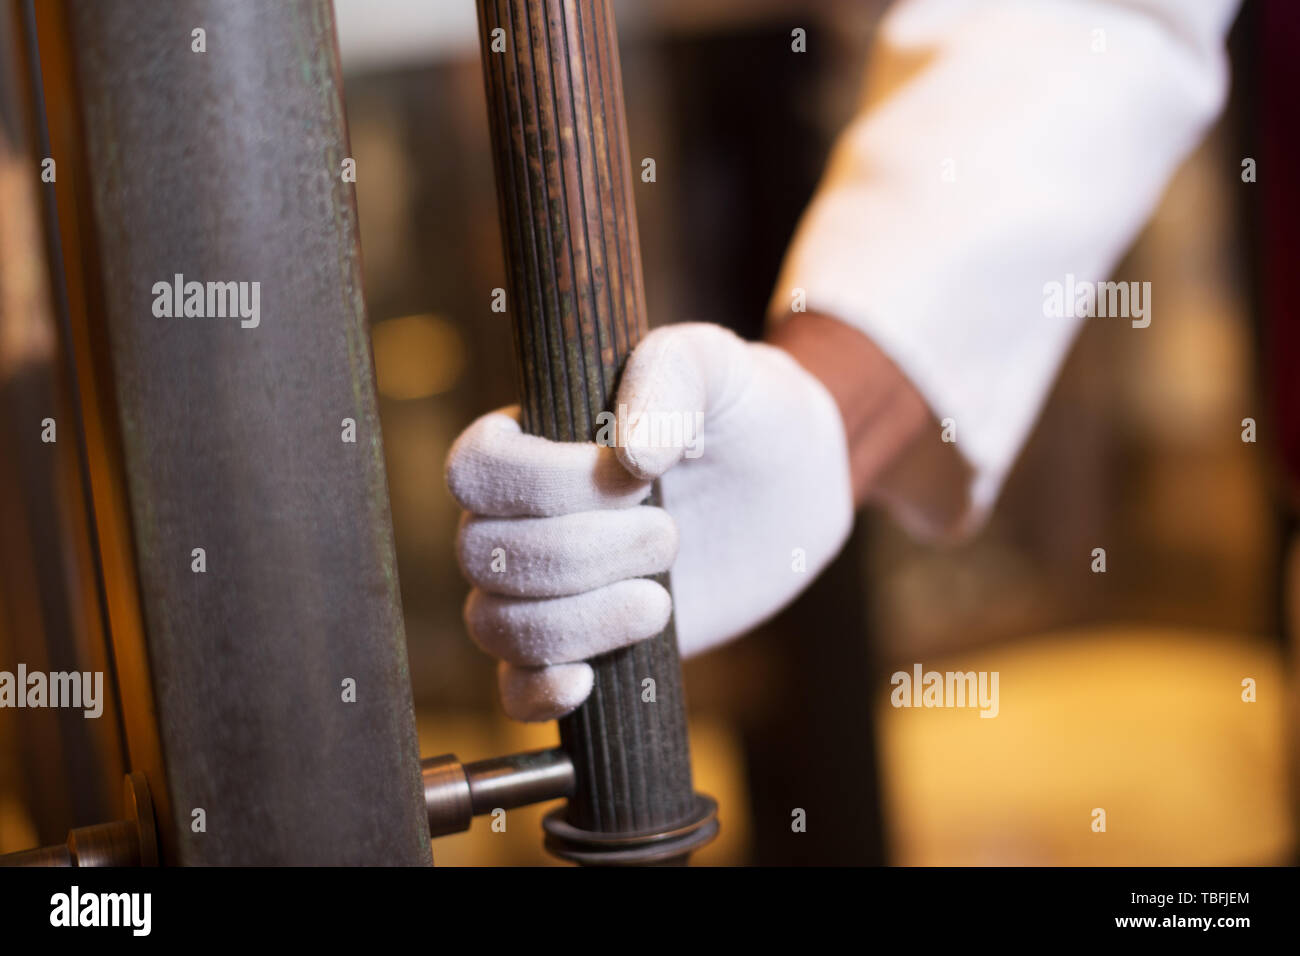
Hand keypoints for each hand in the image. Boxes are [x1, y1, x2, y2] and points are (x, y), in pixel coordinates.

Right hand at [445, 322, 853, 720]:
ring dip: (575, 621)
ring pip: (496, 624)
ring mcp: (550, 588)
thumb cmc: (742, 407)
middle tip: (669, 535)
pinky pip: (516, 687)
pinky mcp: (585, 645)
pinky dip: (536, 691)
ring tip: (659, 602)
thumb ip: (668, 375)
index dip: (540, 484)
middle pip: (484, 554)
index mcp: (532, 440)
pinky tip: (585, 682)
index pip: (475, 470)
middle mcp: (524, 517)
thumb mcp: (717, 365)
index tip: (632, 478)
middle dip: (580, 554)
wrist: (791, 481)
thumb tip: (628, 456)